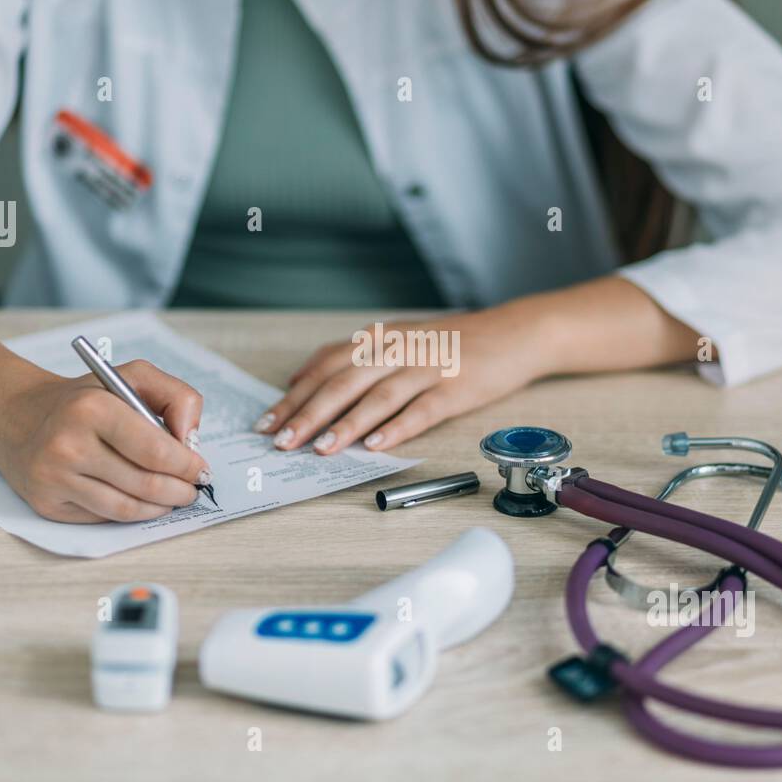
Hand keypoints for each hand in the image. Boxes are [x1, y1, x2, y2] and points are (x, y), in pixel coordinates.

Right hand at [0, 360, 211, 522]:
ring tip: (173, 497)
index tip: (201, 470)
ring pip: (127, 509)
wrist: (18, 416)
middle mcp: (68, 444)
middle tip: (192, 489)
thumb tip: (191, 441)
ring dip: (160, 507)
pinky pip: (103, 517)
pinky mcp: (46, 503)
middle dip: (180, 490)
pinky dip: (130, 513)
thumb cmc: (85, 398)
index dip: (187, 466)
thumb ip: (176, 397)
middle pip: (146, 484)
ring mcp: (54, 478)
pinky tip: (140, 501)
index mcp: (92, 408)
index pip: (156, 451)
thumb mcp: (132, 377)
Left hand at [254, 305, 549, 453]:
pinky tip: (375, 446)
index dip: (295, 394)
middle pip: (344, 381)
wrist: (514, 334)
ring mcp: (429, 368)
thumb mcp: (399, 338)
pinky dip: (396, 428)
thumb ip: (354, 356)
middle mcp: (399, 350)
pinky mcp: (457, 388)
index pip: (326, 366)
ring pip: (378, 396)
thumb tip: (302, 378)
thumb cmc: (452, 342)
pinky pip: (421, 410)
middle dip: (308, 413)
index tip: (267, 421)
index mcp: (380, 339)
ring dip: (346, 424)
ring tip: (320, 447)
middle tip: (281, 440)